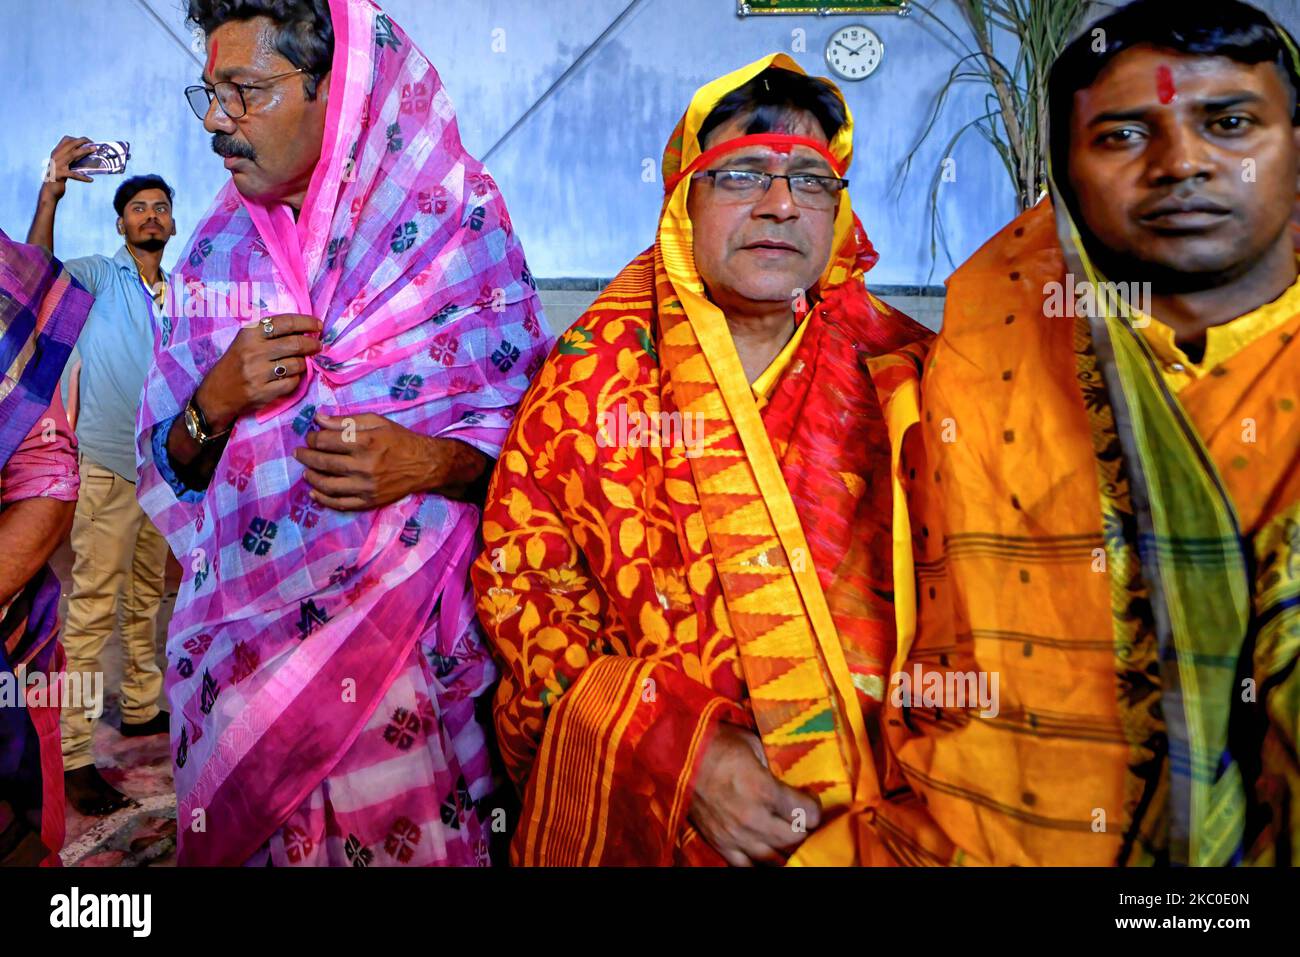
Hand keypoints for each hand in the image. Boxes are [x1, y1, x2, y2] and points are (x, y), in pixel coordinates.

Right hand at [40, 136, 96, 200]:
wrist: (49, 191)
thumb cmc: (59, 179)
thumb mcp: (65, 166)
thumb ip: (72, 160)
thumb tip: (88, 156)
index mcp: (56, 153)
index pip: (66, 140)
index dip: (78, 139)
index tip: (89, 142)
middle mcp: (56, 156)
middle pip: (70, 144)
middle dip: (83, 142)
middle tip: (94, 145)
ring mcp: (57, 165)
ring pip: (72, 155)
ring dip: (85, 151)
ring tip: (95, 151)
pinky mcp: (59, 175)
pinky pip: (73, 174)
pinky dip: (82, 177)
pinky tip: (90, 180)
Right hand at [194, 314, 321, 431]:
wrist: (216, 394)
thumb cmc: (236, 364)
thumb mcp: (246, 341)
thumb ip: (270, 334)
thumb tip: (305, 330)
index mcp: (249, 334)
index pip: (286, 323)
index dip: (307, 322)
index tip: (318, 325)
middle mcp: (253, 351)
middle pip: (296, 344)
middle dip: (312, 344)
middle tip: (317, 346)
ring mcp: (258, 373)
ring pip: (297, 364)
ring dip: (303, 364)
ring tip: (299, 363)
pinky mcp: (263, 392)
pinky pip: (292, 383)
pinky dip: (296, 380)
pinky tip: (289, 377)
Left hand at [294, 412, 453, 511]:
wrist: (425, 464)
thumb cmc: (400, 439)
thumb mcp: (377, 422)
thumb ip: (346, 420)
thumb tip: (318, 419)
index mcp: (366, 442)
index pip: (326, 441)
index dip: (313, 438)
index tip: (311, 437)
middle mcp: (364, 466)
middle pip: (323, 462)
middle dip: (306, 457)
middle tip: (300, 453)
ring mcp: (366, 487)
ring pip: (328, 485)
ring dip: (311, 477)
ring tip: (306, 471)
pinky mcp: (369, 501)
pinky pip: (340, 503)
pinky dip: (323, 499)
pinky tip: (315, 492)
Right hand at [688, 724, 820, 866]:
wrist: (677, 755)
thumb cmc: (716, 743)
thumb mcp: (753, 744)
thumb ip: (774, 764)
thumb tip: (791, 774)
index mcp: (764, 790)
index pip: (808, 813)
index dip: (815, 807)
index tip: (810, 799)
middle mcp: (753, 818)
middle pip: (795, 839)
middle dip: (804, 828)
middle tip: (802, 817)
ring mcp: (735, 836)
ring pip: (775, 858)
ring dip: (786, 848)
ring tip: (787, 835)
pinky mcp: (720, 844)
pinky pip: (746, 867)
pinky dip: (760, 862)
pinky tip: (765, 850)